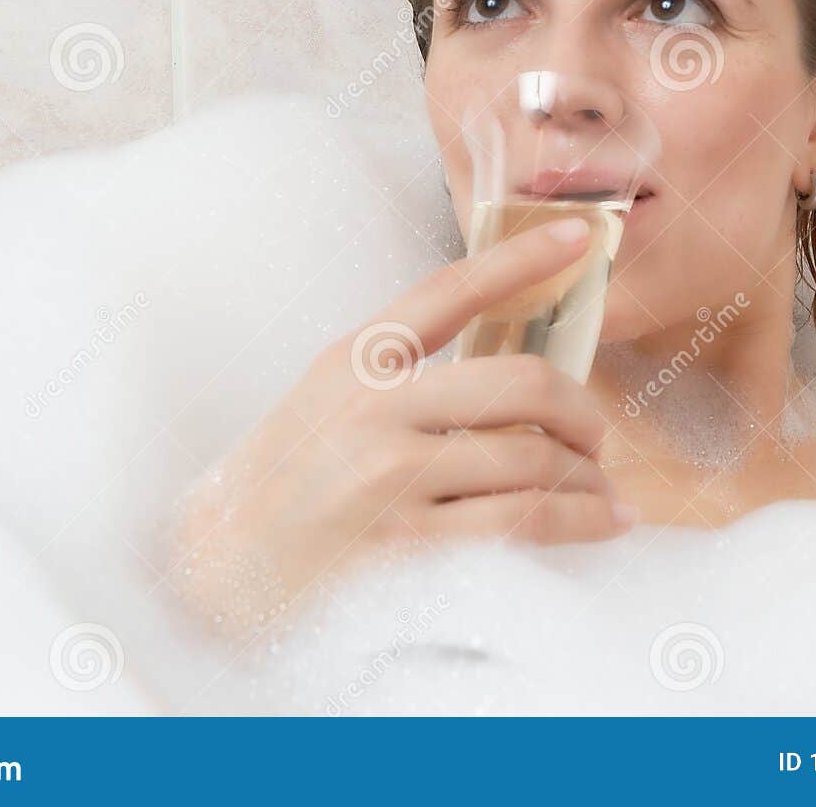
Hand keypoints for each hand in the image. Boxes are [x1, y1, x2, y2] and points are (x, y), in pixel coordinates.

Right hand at [169, 215, 635, 633]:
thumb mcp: (322, 405)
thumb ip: (398, 379)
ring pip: (532, 457)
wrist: (214, 575)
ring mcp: (390, 477)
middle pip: (521, 383)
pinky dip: (579, 519)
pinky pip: (521, 520)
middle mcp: (373, 410)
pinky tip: (600, 521)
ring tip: (601, 492)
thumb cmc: (279, 488)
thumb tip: (505, 377)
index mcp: (353, 362)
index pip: (451, 291)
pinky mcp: (407, 544)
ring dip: (586, 476)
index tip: (581, 239)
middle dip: (581, 410)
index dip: (523, 260)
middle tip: (595, 436)